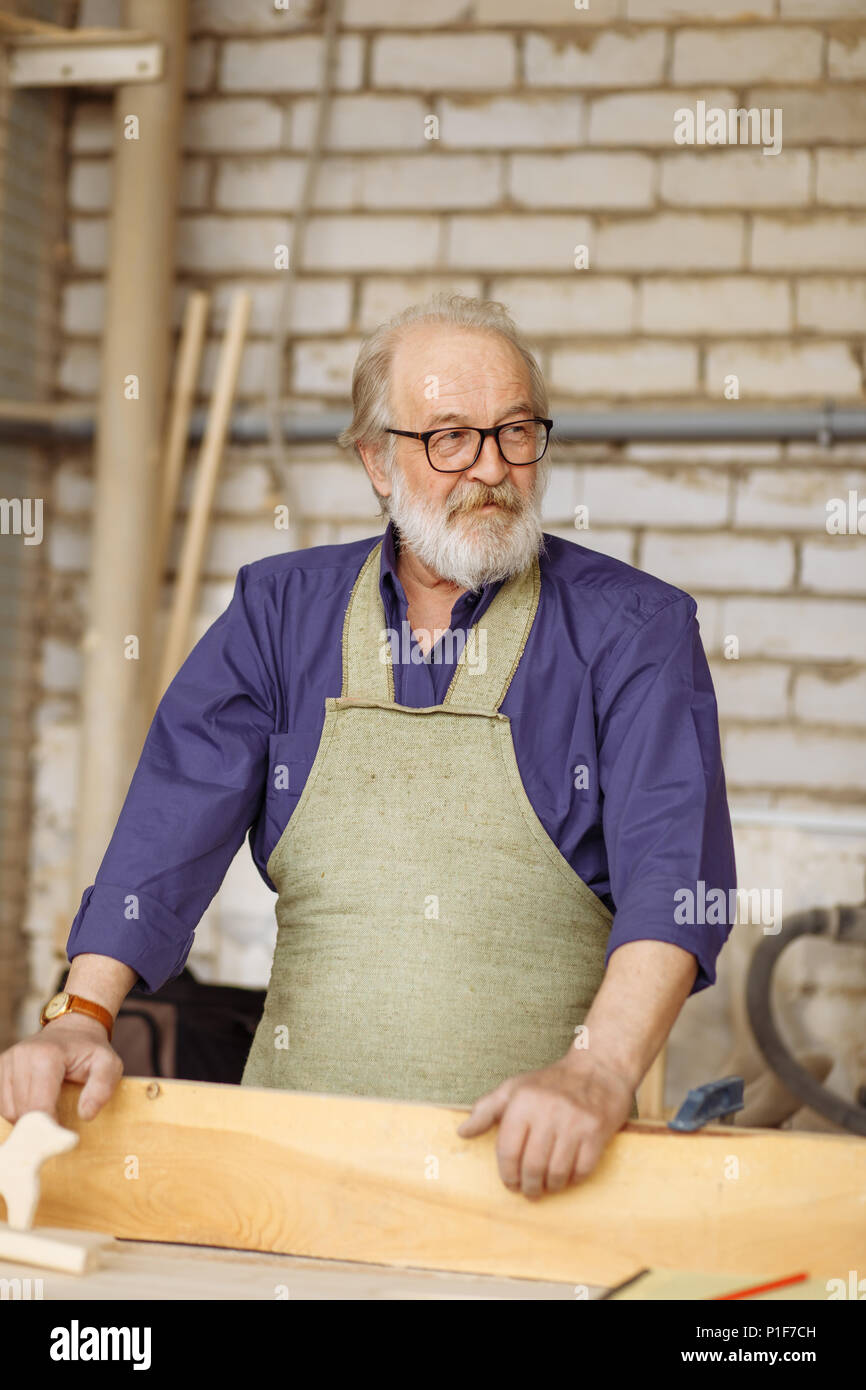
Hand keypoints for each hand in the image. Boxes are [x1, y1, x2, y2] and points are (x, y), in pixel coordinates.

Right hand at [0, 1014, 122, 1123]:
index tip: (63, 1137)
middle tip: (57, 1132)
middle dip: (39, 1127)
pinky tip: (36, 1107)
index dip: (50, 1128)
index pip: (39, 1106)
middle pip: (22, 1110)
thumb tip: (86, 1115)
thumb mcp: (109, 1065)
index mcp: (47, 1056)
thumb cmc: (91, 1050)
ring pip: (9, 1110)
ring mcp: (9, 1060)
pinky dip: (18, 1112)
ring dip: (27, 1121)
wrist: (73, 1028)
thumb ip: (103, 1088)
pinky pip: (3, 1103)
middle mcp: (22, 1056)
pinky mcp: (2, 1066)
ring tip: (49, 1115)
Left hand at [457, 1053, 632, 1199]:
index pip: (508, 1150)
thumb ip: (486, 1109)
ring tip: (547, 1185)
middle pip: (533, 1166)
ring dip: (550, 1186)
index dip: (507, 1174)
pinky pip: (582, 1170)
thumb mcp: (514, 1088)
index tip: (510, 1183)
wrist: (598, 1069)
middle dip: (529, 1186)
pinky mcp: (597, 1131)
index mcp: (523, 1101)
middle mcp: (548, 1111)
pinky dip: (572, 1180)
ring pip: (557, 1172)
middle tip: (529, 1191)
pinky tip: (567, 1176)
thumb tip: (462, 1132)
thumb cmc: (550, 1083)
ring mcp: (575, 1122)